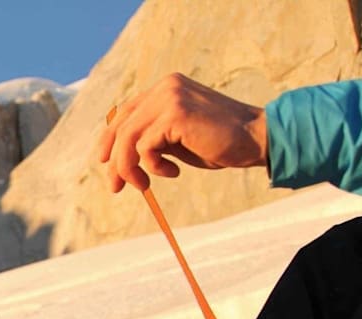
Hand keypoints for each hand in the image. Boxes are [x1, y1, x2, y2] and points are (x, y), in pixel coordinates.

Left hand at [98, 73, 267, 192]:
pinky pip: (145, 147)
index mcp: (165, 88)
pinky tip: (173, 172)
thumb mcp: (178, 139)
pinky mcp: (175, 114)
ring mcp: (169, 97)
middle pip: (120, 126)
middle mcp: (164, 88)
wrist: (257, 138)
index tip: (104, 162)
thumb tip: (118, 156)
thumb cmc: (220, 142)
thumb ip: (153, 138)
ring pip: (127, 138)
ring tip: (144, 185)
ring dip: (129, 168)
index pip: (125, 113)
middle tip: (115, 187)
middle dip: (114, 161)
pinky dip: (153, 166)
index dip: (109, 139)